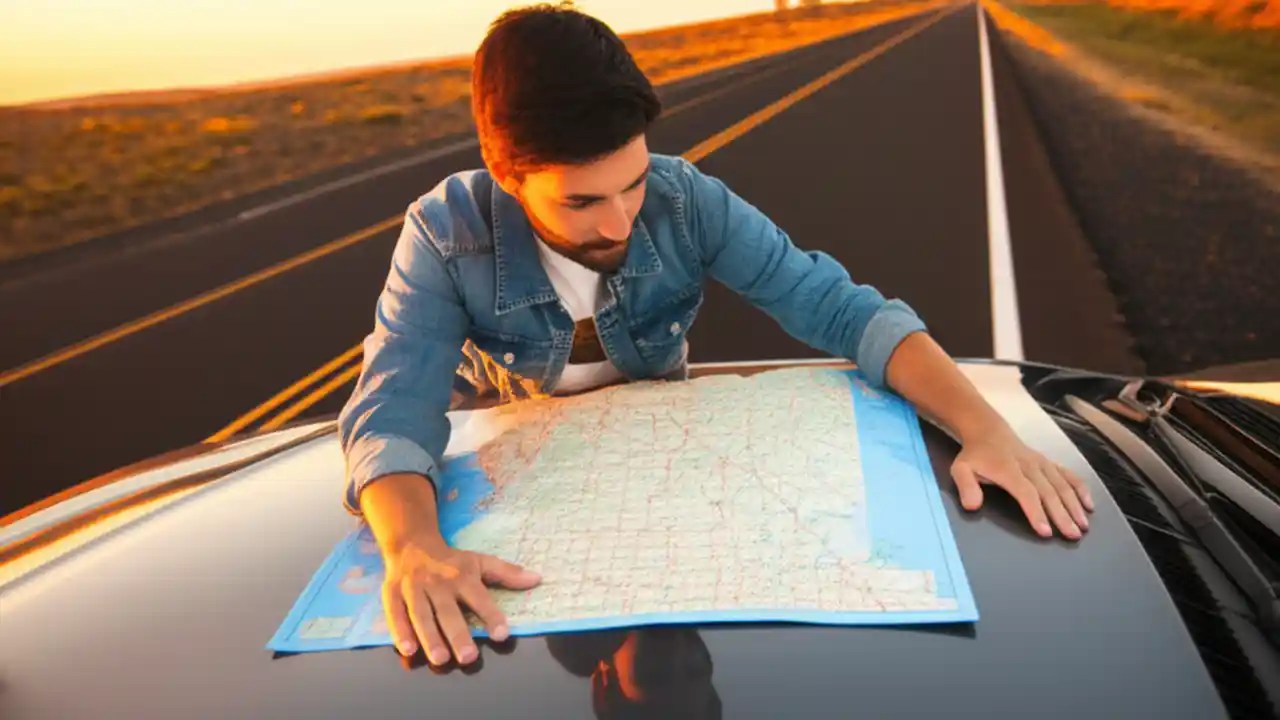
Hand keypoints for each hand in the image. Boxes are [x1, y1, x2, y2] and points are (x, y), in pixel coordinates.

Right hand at [381, 536, 540, 664]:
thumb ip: (507, 573)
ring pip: (421, 615)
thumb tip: (537, 579)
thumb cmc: (451, 560)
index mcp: (462, 575)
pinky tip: (407, 649)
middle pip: (448, 611)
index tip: (502, 633)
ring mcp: (414, 589)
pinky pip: (395, 614)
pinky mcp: (393, 594)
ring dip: (430, 637)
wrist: (412, 543)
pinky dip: (400, 631)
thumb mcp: (479, 561)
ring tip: (440, 659)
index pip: (479, 597)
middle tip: (469, 657)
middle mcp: (438, 583)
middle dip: (458, 634)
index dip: (491, 614)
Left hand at [951, 423, 1094, 539]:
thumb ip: (965, 487)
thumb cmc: (975, 455)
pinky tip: (1089, 505)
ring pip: (1062, 485)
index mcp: (1008, 470)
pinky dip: (1081, 489)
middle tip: (1072, 536)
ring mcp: (1042, 463)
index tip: (1045, 532)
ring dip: (1074, 506)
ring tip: (1083, 526)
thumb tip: (972, 506)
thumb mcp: (960, 469)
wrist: (988, 430)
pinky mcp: (1049, 462)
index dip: (1036, 512)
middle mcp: (1030, 466)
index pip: (1026, 493)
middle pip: (1049, 492)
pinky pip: (1069, 475)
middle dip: (1062, 515)